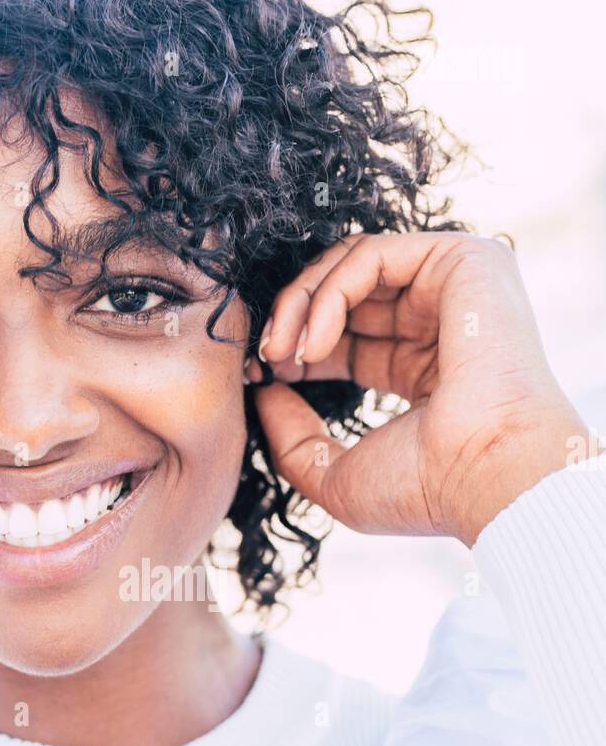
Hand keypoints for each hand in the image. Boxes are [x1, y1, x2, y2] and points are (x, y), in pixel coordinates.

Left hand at [246, 232, 585, 545]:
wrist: (486, 478)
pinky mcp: (463, 260)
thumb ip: (292, 437)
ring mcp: (454, 289)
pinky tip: (312, 344)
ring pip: (351, 264)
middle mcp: (440, 324)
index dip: (294, 347)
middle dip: (290, 320)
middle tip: (263, 359)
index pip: (345, 336)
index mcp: (422, 371)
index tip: (259, 375)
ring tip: (278, 353)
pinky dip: (327, 294)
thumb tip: (263, 393)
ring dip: (300, 303)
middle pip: (344, 293)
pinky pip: (370, 254)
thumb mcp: (335, 474)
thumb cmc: (425, 490)